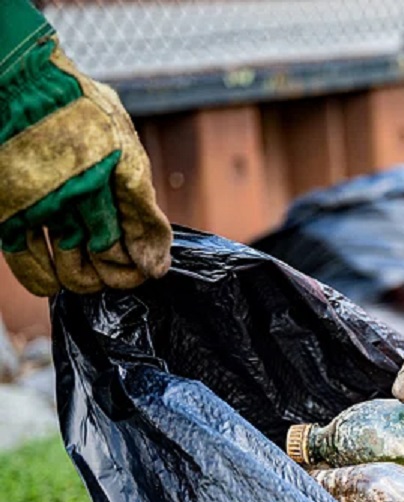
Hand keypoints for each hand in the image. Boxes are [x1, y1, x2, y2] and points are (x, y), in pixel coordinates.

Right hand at [0, 3, 170, 296]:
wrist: (14, 79)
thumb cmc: (70, 101)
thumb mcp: (117, 128)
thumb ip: (134, 177)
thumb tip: (153, 233)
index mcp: (116, 168)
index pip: (144, 229)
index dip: (150, 255)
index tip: (152, 270)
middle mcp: (82, 191)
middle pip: (112, 253)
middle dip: (122, 273)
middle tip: (124, 279)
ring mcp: (44, 204)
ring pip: (75, 267)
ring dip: (87, 280)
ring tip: (93, 281)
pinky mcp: (10, 212)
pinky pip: (28, 262)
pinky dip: (44, 281)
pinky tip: (55, 284)